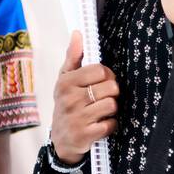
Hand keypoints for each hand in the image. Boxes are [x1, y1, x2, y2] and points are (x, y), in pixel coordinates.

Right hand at [50, 30, 119, 164]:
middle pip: (111, 88)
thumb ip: (73, 56)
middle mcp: (70, 99)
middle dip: (111, 93)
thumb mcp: (65, 80)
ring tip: (100, 111)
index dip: (107, 76)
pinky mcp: (85, 135)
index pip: (101, 71)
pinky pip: (111, 124)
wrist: (60, 140)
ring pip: (112, 105)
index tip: (102, 81)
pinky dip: (110, 125)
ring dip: (111, 110)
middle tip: (102, 98)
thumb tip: (78, 33)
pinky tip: (100, 125)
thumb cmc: (66, 104)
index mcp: (66, 82)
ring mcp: (77, 118)